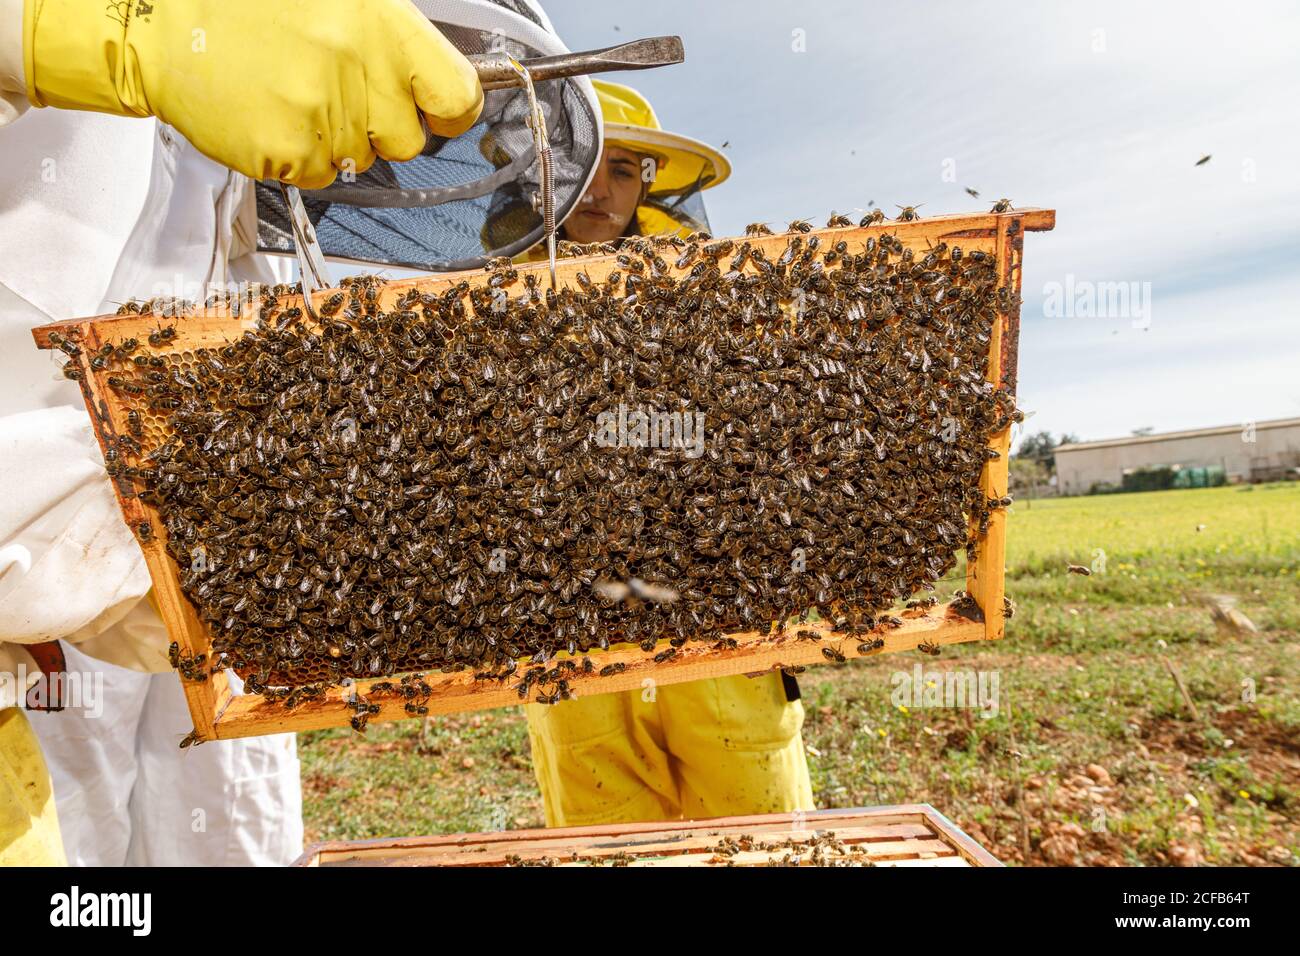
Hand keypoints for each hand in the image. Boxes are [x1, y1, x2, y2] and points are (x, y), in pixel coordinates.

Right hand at [24, 0, 483, 186]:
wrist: (163, 20)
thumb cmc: (249, 5)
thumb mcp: (340, 1)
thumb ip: (392, 42)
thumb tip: (437, 87)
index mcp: (382, 27)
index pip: (456, 96)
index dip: (449, 112)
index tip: (435, 112)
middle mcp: (361, 71)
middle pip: (407, 141)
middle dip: (381, 127)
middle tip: (338, 92)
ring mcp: (325, 116)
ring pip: (361, 161)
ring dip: (335, 139)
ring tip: (293, 93)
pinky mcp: (289, 151)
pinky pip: (318, 175)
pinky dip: (298, 155)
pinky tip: (271, 114)